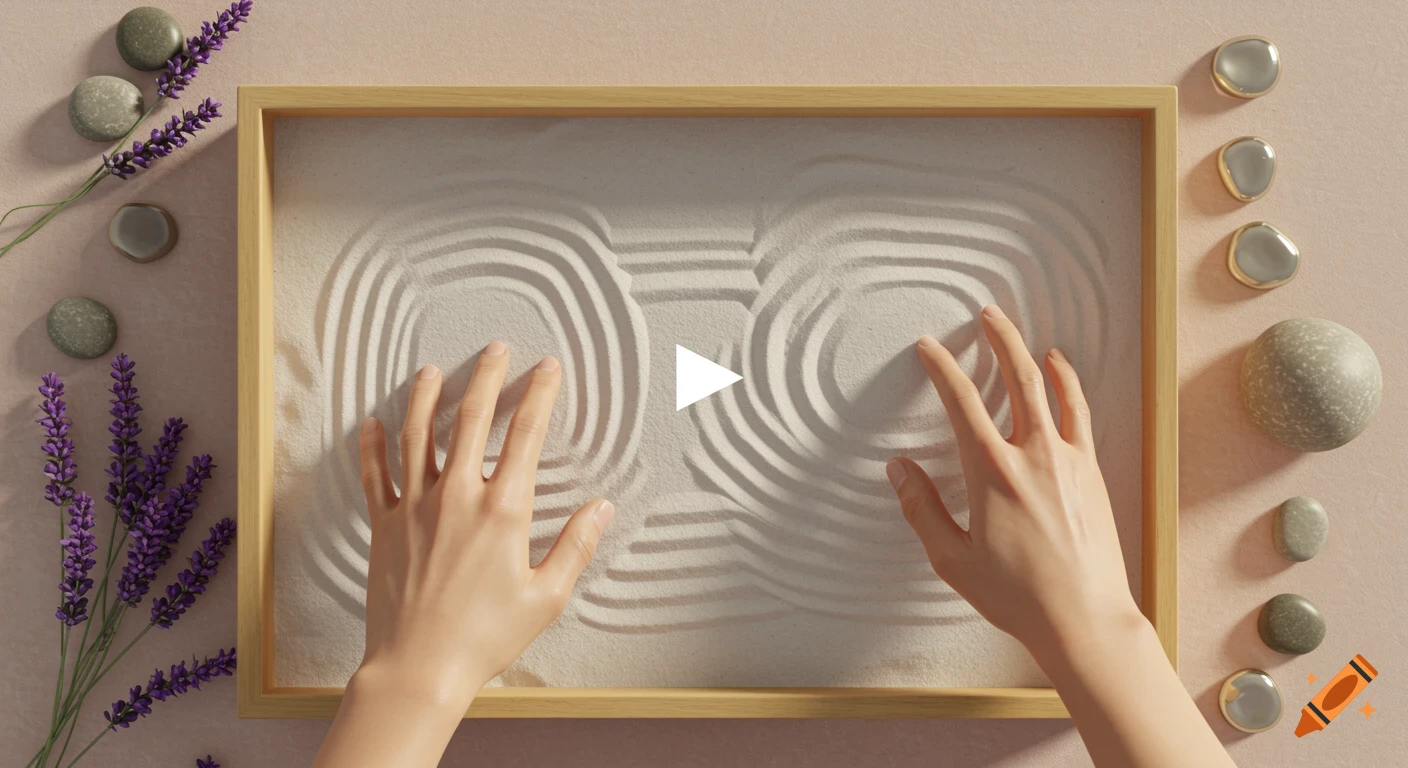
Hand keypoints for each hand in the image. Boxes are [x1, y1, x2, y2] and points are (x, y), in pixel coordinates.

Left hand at [354, 341, 614, 709]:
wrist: (419, 668)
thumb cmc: (484, 638)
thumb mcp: (547, 597)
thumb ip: (576, 546)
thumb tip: (602, 509)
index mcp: (503, 510)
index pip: (526, 435)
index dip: (539, 394)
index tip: (547, 369)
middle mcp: (457, 496)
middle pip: (471, 418)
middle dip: (486, 376)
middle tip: (495, 349)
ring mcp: (415, 507)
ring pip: (417, 434)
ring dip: (425, 396)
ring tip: (432, 371)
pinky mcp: (384, 526)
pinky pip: (375, 474)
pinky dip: (372, 444)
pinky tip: (372, 422)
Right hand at [886, 305, 1141, 653]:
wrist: (1083, 618)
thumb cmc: (1016, 595)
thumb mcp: (951, 559)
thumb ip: (921, 509)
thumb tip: (899, 470)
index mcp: (990, 472)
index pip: (961, 402)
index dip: (941, 367)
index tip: (928, 347)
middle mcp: (1031, 455)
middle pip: (1015, 377)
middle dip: (998, 339)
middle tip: (986, 314)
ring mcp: (1067, 460)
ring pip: (1050, 388)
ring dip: (1033, 353)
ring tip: (1020, 333)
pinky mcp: (1091, 472)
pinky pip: (1080, 413)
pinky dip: (1070, 385)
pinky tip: (1063, 371)